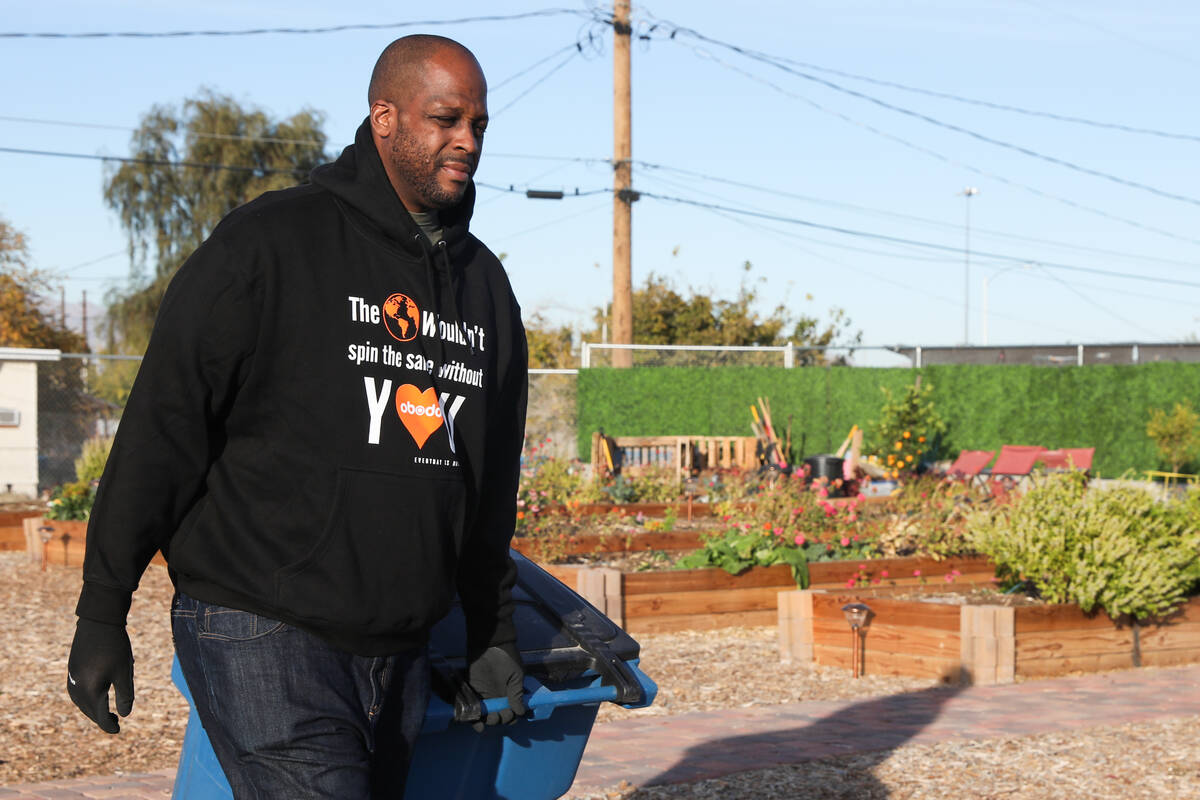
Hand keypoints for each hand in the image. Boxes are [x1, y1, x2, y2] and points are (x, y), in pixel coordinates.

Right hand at [67, 619, 133, 733]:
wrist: (98, 622)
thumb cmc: (114, 647)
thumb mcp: (124, 672)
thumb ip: (125, 695)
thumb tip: (125, 715)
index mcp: (90, 691)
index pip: (99, 717)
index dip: (109, 726)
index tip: (118, 730)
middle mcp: (76, 688)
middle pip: (89, 711)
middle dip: (101, 718)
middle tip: (115, 721)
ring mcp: (71, 678)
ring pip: (81, 702)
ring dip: (93, 709)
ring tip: (105, 711)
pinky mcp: (71, 670)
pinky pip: (77, 691)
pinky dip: (87, 698)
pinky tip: (95, 694)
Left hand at [465, 644, 525, 731]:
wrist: (489, 644)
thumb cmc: (506, 658)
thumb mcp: (516, 675)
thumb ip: (517, 694)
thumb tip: (520, 712)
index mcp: (509, 695)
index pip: (511, 713)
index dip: (511, 718)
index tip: (510, 716)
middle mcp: (497, 698)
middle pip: (498, 716)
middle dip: (499, 720)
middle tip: (498, 716)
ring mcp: (484, 696)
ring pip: (485, 716)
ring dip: (486, 722)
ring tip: (486, 722)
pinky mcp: (472, 693)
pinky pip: (473, 709)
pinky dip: (473, 718)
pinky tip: (476, 722)